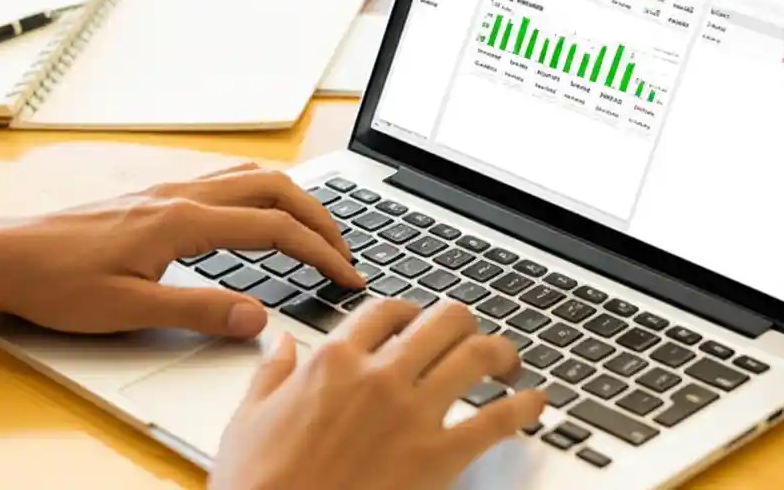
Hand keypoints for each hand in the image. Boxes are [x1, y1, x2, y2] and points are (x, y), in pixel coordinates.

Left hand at [0, 163, 361, 336]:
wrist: (4, 253)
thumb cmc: (56, 281)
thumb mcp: (129, 308)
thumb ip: (200, 311)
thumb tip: (257, 317)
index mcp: (184, 221)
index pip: (274, 229)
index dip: (319, 252)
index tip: (345, 274)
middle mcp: (182, 195)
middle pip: (275, 188)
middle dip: (320, 217)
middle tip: (343, 251)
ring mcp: (169, 190)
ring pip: (252, 177)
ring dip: (292, 201)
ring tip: (313, 233)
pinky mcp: (157, 196)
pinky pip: (227, 180)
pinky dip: (262, 195)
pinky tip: (257, 219)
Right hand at [210, 300, 546, 489]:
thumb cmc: (258, 487)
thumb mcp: (248, 420)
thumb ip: (272, 375)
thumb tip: (281, 343)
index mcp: (332, 362)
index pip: (386, 311)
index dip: (409, 312)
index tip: (417, 322)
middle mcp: (379, 377)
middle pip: (442, 320)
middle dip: (464, 324)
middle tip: (471, 338)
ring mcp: (411, 414)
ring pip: (476, 355)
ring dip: (502, 353)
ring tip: (509, 364)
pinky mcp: (437, 457)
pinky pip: (496, 420)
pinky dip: (524, 407)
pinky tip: (535, 404)